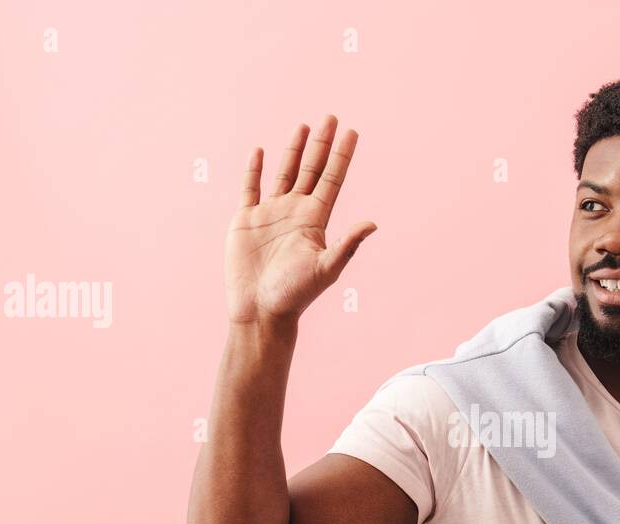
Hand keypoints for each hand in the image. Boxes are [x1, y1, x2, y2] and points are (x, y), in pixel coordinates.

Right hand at [224, 115, 376, 326]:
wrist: (260, 311)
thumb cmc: (295, 294)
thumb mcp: (325, 268)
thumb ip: (347, 244)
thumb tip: (373, 223)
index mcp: (315, 221)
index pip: (332, 179)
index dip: (342, 156)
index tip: (352, 131)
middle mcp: (295, 212)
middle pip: (311, 170)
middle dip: (322, 144)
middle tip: (332, 117)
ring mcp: (270, 214)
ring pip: (284, 173)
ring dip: (294, 150)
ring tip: (304, 126)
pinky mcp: (246, 221)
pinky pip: (251, 188)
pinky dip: (255, 169)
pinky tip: (261, 151)